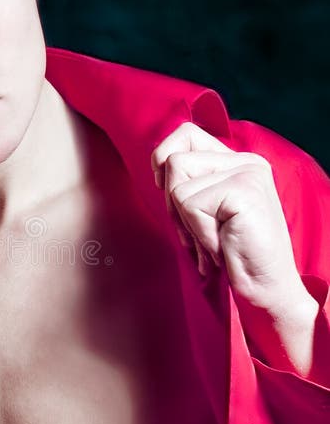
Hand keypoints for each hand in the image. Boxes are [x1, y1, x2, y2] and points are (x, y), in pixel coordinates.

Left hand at [151, 122, 308, 318]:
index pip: (186, 134)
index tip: (165, 189)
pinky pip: (190, 205)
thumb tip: (158, 164)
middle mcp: (245, 161)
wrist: (265, 289)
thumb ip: (189, 182)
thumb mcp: (204, 211)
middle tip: (198, 233)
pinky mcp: (244, 190)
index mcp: (237, 161)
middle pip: (174, 161)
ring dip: (186, 223)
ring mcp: (247, 173)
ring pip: (178, 185)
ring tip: (211, 241)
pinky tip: (220, 247)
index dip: (163, 158)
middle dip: (172, 205)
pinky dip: (198, 233)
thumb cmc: (230, 255)